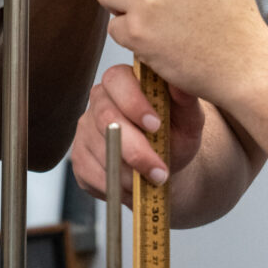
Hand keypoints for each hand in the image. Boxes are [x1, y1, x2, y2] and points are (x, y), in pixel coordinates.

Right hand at [71, 64, 204, 199]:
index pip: (117, 80)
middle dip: (135, 150)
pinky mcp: (79, 157)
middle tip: (160, 172)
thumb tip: (181, 82)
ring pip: (101, 151)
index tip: (156, 126)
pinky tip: (135, 187)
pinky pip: (92, 174)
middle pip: (106, 119)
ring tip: (152, 182)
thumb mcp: (188, 118)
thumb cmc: (176, 135)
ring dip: (130, 174)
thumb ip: (186, 99)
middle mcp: (99, 100)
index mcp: (124, 81)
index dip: (133, 102)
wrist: (166, 165)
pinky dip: (117, 188)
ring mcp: (85, 128)